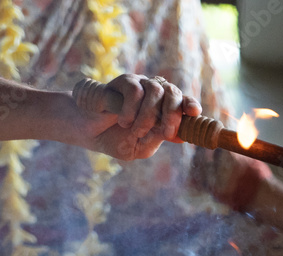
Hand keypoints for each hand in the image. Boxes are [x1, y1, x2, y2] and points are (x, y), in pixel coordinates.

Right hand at [80, 74, 201, 160]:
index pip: (183, 102)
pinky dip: (132, 109)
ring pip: (156, 91)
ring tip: (135, 131)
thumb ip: (158, 138)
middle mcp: (154, 94)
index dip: (190, 105)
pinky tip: (124, 121)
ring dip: (148, 116)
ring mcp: (140, 85)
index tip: (194, 112)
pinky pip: (136, 90)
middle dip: (173, 115)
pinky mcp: (123, 82)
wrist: (87, 132)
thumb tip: (180, 135)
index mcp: (163, 109)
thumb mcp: (141, 146)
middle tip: (166, 133)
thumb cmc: (115, 139)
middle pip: (174, 93)